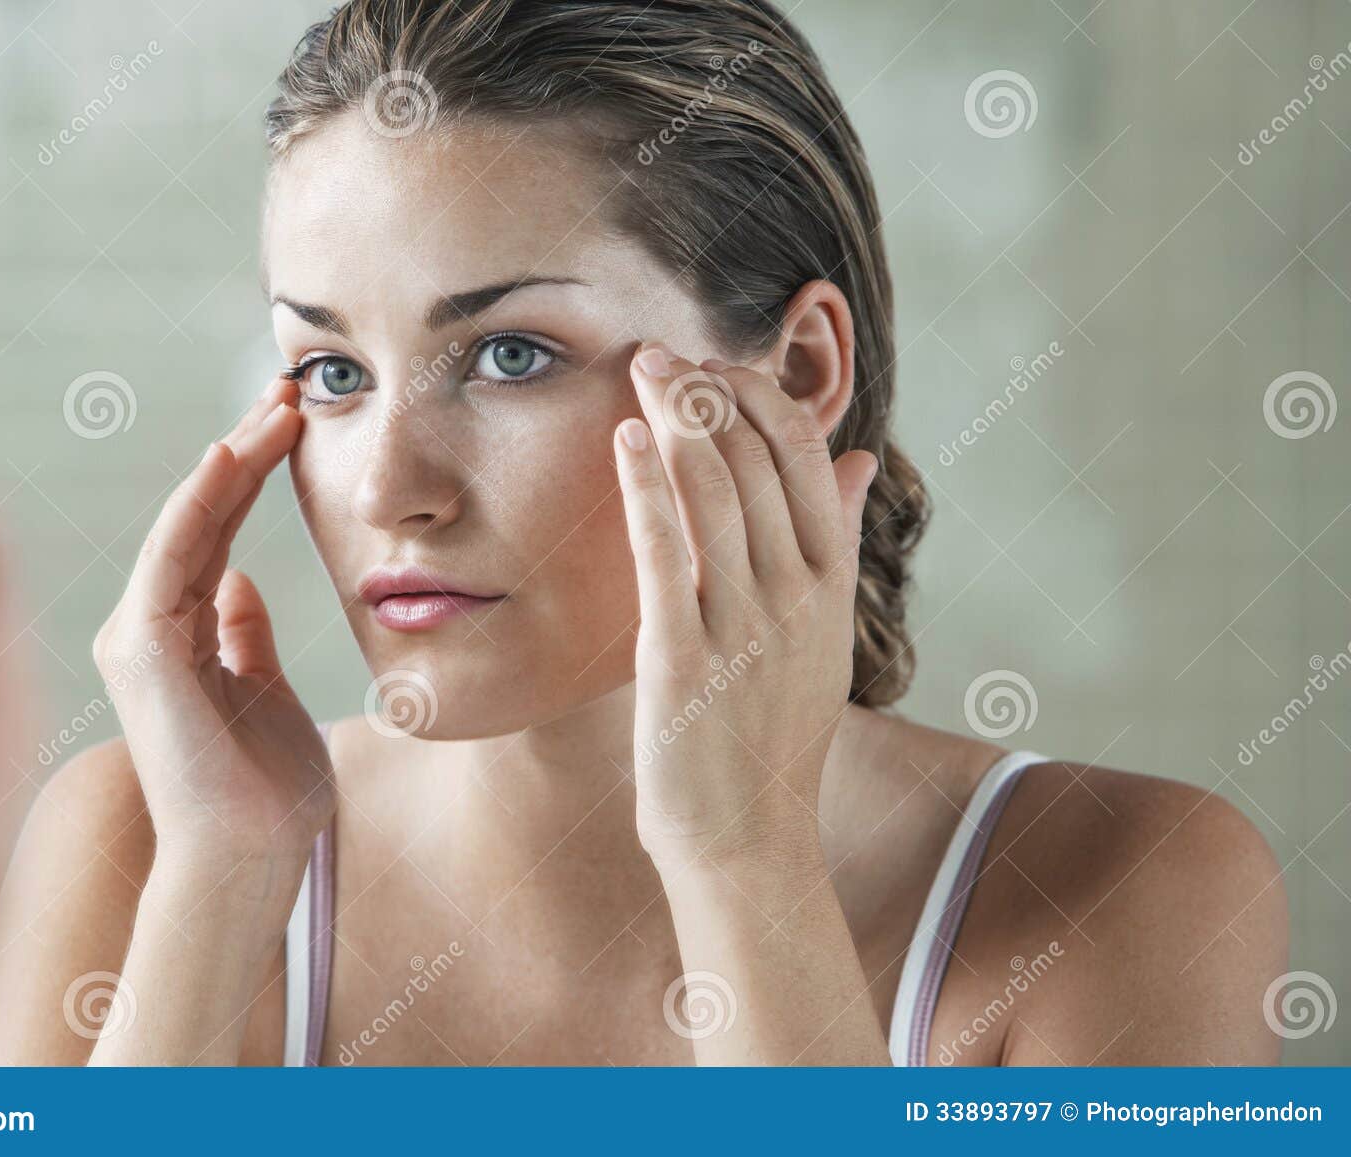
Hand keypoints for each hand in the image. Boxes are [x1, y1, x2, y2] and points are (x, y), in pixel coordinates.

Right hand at [93, 374, 332, 870]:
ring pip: (186, 525)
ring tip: (278, 407)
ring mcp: (140, 637)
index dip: (253, 473)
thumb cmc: (265, 791)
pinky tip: (230, 456)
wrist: (250, 859)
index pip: (218, 532)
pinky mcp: (142, 651)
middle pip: (201, 517)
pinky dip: (198, 506)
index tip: (296, 421)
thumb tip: (240, 583)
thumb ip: (245, 637)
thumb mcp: (265, 692)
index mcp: (180, 635)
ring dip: (232, 460)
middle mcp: (150, 628)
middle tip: (290, 390)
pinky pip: (171, 559)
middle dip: (245, 450)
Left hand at [613, 346, 875, 869]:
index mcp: (831, 585)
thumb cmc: (773, 735)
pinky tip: (625, 439)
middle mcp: (798, 597)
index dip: (760, 399)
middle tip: (659, 354)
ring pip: (715, 492)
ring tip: (642, 372)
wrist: (747, 839)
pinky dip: (645, 487)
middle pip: (757, 462)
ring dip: (675, 420)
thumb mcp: (823, 637)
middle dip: (707, 394)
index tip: (714, 367)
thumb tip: (856, 459)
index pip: (807, 459)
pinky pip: (665, 553)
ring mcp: (744, 626)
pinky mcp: (684, 658)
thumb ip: (836, 544)